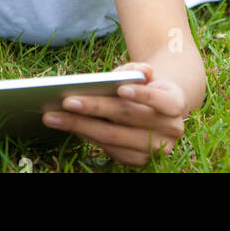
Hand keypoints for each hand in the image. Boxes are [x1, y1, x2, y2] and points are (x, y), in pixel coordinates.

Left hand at [42, 62, 188, 167]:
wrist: (158, 108)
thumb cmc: (145, 85)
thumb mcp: (144, 73)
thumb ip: (139, 70)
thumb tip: (143, 72)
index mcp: (175, 103)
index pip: (162, 100)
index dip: (143, 95)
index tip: (120, 88)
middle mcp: (170, 130)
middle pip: (127, 118)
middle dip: (94, 109)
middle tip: (65, 101)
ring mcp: (155, 149)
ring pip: (113, 137)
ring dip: (80, 126)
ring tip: (54, 116)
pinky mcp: (140, 160)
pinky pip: (109, 149)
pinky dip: (87, 136)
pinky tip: (67, 126)